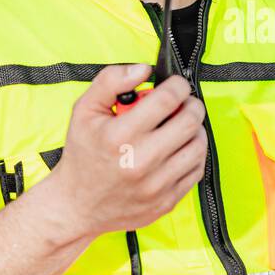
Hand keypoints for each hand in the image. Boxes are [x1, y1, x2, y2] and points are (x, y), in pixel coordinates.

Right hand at [45, 63, 206, 241]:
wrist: (77, 205)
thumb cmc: (82, 154)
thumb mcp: (84, 110)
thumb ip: (111, 81)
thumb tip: (143, 69)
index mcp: (120, 136)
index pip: (167, 100)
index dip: (177, 85)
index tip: (176, 85)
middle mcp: (140, 162)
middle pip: (189, 121)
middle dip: (191, 105)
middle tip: (183, 103)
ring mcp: (156, 185)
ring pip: (198, 146)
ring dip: (195, 130)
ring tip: (179, 126)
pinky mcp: (166, 201)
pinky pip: (196, 170)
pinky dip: (193, 154)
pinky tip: (178, 149)